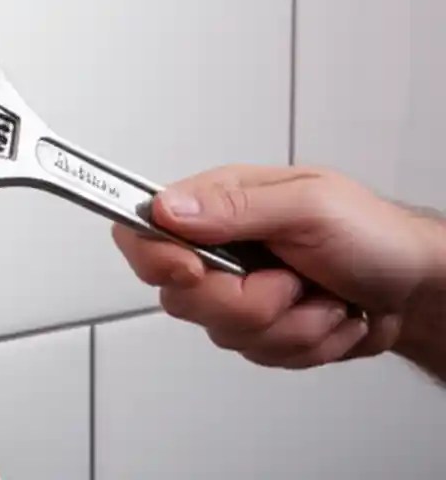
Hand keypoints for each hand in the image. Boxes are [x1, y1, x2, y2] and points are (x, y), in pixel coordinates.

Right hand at [113, 164, 445, 373]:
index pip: (143, 228)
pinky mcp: (256, 330)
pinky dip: (305, 343)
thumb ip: (235, 207)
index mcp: (218, 205)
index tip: (191, 270)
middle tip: (291, 280)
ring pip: (224, 333)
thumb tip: (168, 209)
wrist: (415, 287)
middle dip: (248, 302)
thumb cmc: (373, 235)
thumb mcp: (309, 206)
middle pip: (181, 297)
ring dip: (290, 324)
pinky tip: (325, 315)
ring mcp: (234, 292)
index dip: (154, 257)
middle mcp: (216, 249)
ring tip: (321, 294)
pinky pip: (258, 355)